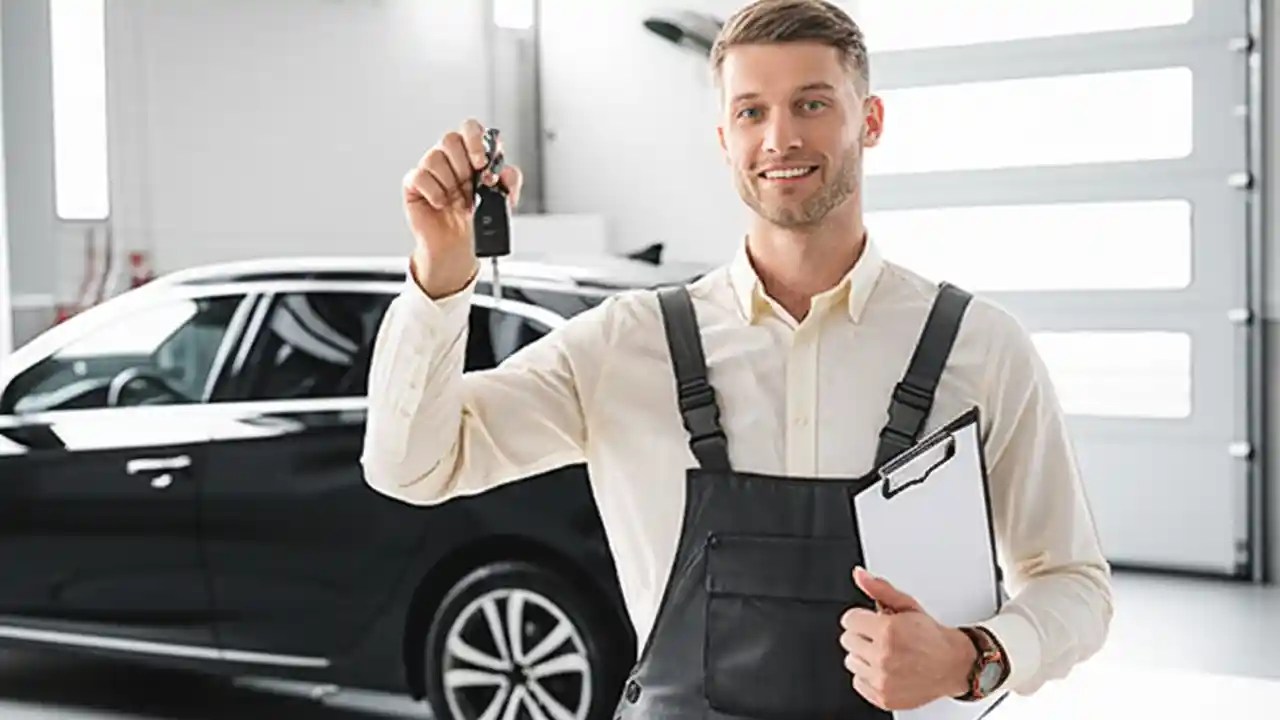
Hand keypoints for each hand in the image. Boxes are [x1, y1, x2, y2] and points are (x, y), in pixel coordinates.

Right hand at [402, 118, 523, 297]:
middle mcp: (451, 158)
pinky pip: (420, 176)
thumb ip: (509, 182)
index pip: (471, 129)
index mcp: (472, 155)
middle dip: (462, 164)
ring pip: (434, 157)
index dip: (476, 140)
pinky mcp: (414, 183)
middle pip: (450, 138)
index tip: (481, 163)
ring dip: (449, 182)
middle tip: (469, 184)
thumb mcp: (502, 200)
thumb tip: (505, 171)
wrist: (458, 247)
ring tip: (455, 200)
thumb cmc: (477, 219)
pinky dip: (434, 192)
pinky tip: (441, 204)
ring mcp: (431, 169)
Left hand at [840, 567, 975, 710]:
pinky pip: (858, 682)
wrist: (953, 665)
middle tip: (882, 637)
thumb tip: (859, 574)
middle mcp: (883, 656)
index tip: (872, 622)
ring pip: (851, 661)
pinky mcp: (883, 696)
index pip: (849, 620)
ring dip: (864, 656)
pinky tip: (885, 669)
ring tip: (886, 653)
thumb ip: (880, 590)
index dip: (862, 619)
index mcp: (888, 631)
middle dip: (863, 635)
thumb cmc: (932, 637)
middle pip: (847, 640)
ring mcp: (882, 679)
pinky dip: (868, 676)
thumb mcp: (907, 606)